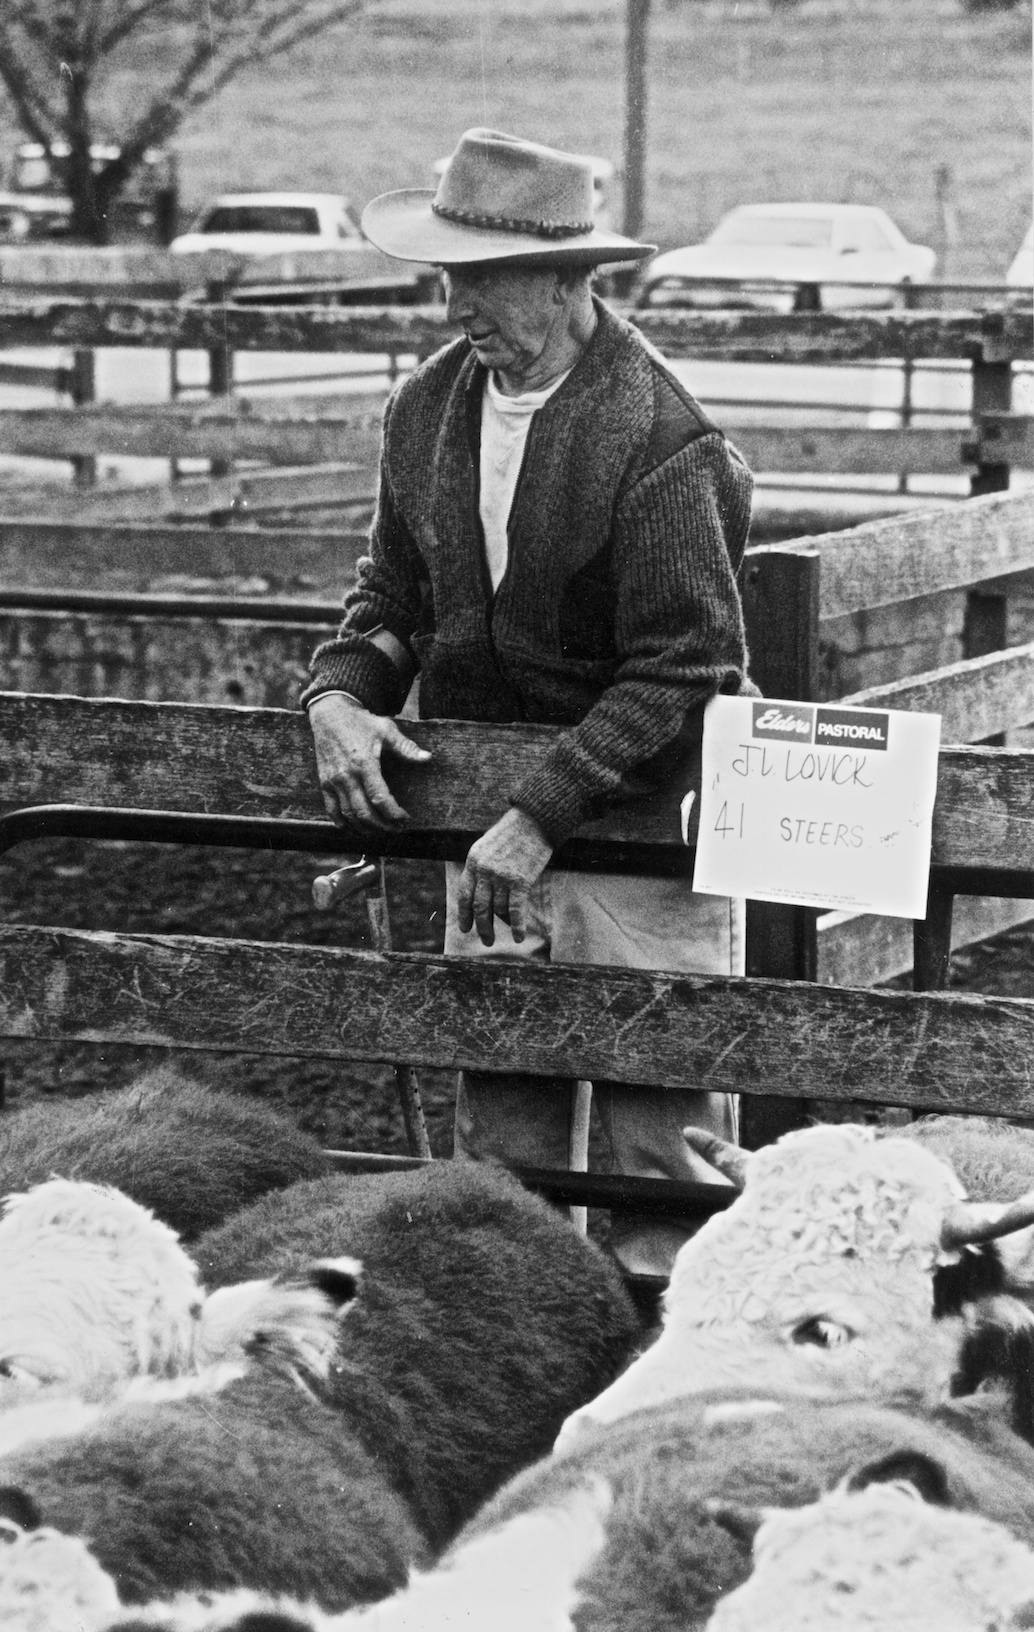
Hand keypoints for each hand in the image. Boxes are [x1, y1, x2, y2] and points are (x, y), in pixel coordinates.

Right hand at [307, 694, 429, 828]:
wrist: (329, 714)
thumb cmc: (361, 722)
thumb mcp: (385, 730)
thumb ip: (406, 747)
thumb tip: (428, 758)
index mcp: (364, 763)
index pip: (380, 798)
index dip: (394, 813)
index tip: (405, 819)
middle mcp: (347, 775)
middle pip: (364, 812)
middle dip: (382, 825)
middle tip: (396, 829)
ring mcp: (333, 781)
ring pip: (348, 814)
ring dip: (365, 827)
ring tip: (379, 830)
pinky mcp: (324, 782)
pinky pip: (331, 809)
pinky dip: (342, 822)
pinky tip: (352, 827)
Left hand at [457, 808, 552, 945]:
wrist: (534, 820)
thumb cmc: (513, 832)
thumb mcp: (486, 846)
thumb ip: (480, 867)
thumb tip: (479, 892)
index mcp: (473, 861)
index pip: (464, 894)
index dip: (464, 914)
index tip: (465, 928)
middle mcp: (484, 871)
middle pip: (479, 907)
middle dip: (481, 927)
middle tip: (486, 940)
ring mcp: (501, 876)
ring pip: (498, 910)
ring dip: (502, 925)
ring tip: (506, 934)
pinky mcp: (520, 880)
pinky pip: (516, 910)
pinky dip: (517, 926)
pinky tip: (518, 938)